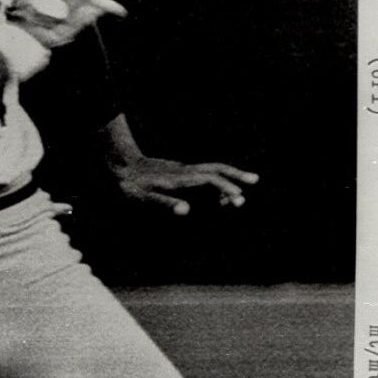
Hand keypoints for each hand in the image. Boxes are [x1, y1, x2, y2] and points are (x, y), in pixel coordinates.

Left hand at [112, 157, 259, 215]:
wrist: (122, 166)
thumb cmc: (132, 186)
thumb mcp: (145, 198)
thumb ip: (165, 203)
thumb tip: (188, 211)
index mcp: (181, 178)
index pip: (210, 179)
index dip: (225, 188)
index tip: (238, 198)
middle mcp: (186, 171)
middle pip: (217, 168)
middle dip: (236, 175)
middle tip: (255, 180)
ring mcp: (184, 170)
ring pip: (213, 168)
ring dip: (230, 176)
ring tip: (244, 187)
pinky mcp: (180, 172)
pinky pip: (205, 173)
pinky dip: (218, 180)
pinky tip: (219, 193)